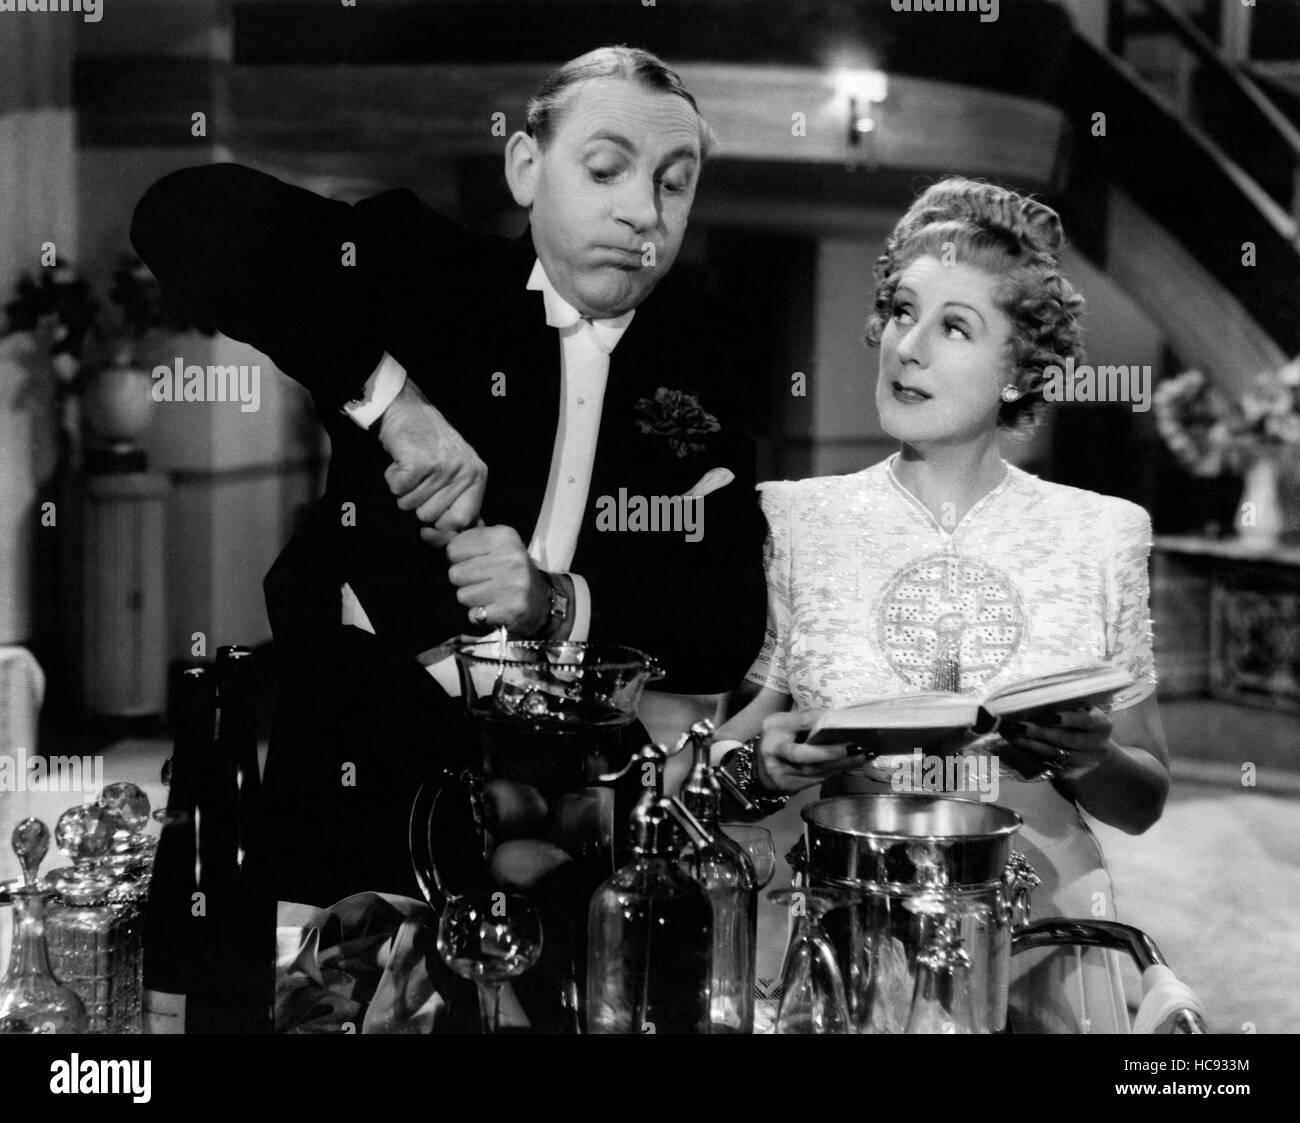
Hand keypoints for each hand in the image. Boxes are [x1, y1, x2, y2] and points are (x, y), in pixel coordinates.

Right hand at [378, 378, 486, 546]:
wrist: (409, 410)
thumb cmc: (432, 445)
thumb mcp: (459, 470)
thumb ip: (463, 500)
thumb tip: (462, 535)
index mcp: (478, 477)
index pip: (462, 521)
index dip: (442, 524)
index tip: (433, 512)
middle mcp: (464, 472)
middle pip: (430, 517)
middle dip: (419, 502)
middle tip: (421, 477)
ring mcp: (442, 468)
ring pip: (411, 505)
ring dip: (404, 490)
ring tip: (413, 467)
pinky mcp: (418, 463)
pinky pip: (398, 490)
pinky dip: (393, 479)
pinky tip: (402, 462)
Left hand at [446, 525, 550, 635]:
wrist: (542, 600)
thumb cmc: (508, 570)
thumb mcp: (487, 548)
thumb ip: (454, 540)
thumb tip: (424, 533)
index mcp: (503, 535)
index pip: (453, 548)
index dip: (458, 559)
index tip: (476, 563)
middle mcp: (511, 556)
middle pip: (455, 573)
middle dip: (464, 582)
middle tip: (484, 582)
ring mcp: (514, 583)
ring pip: (462, 595)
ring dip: (471, 600)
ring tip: (489, 595)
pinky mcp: (513, 607)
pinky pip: (474, 613)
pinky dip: (480, 615)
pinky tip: (493, 608)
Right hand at [754, 709, 867, 793]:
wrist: (760, 772)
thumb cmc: (777, 741)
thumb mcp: (783, 723)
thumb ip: (805, 719)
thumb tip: (836, 715)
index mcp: (773, 730)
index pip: (797, 723)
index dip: (818, 720)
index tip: (840, 717)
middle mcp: (775, 753)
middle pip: (802, 755)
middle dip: (829, 752)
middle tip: (854, 746)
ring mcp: (784, 773)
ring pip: (817, 770)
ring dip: (843, 763)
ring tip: (865, 753)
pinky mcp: (796, 786)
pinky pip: (821, 778)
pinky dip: (840, 770)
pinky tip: (856, 763)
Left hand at [993, 707, 1114, 780]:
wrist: (1091, 749)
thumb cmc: (1079, 720)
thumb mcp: (1081, 710)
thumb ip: (1066, 704)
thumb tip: (1037, 695)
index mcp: (1102, 725)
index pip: (1086, 721)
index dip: (1067, 718)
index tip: (1049, 715)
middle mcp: (1096, 746)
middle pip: (1067, 739)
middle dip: (1040, 732)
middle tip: (1018, 725)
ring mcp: (1083, 762)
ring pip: (1054, 754)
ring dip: (1029, 744)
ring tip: (1011, 733)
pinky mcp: (1069, 773)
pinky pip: (1047, 764)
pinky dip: (1029, 753)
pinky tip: (1015, 744)